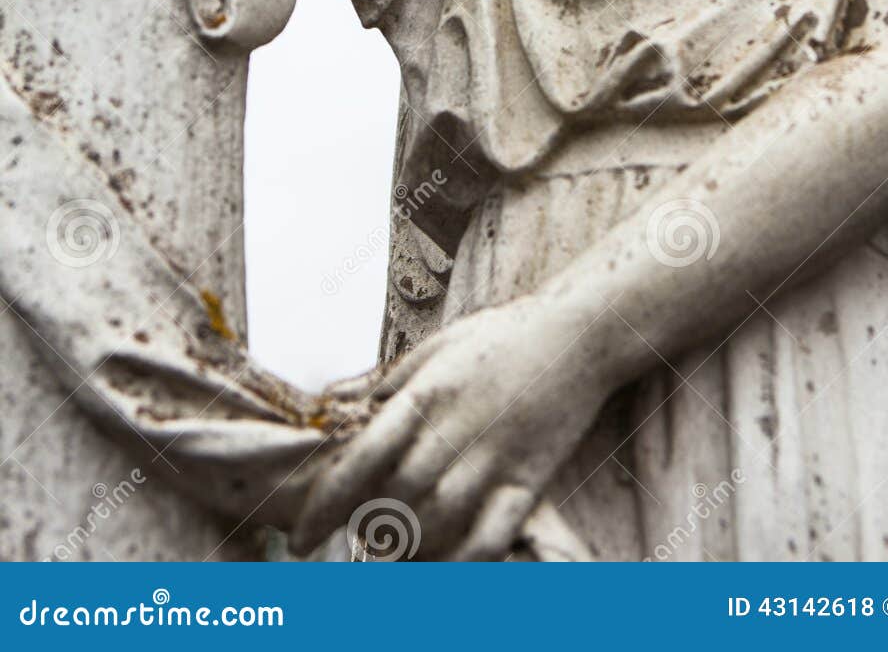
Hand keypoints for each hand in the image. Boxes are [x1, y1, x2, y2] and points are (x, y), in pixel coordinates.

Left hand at [290, 293, 610, 560]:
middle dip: (367, 527)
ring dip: (406, 546)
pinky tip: (441, 564)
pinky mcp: (528, 480)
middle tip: (360, 534)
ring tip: (395, 547)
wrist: (575, 335)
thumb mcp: (436, 347)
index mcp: (425, 394)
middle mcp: (454, 429)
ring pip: (435, 523)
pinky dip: (460, 562)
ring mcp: (494, 459)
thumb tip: (337, 404)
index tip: (300, 538)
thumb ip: (388, 382)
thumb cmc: (499, 338)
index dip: (325, 504)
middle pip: (394, 498)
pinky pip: (489, 538)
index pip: (362, 458)